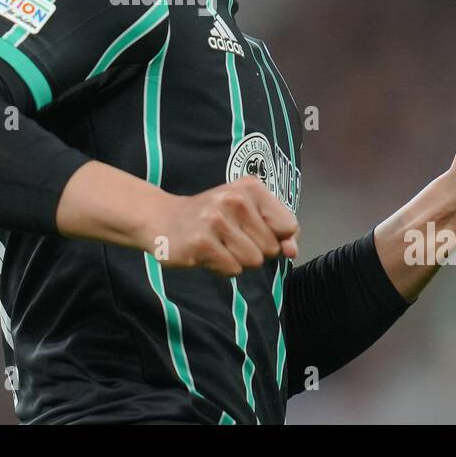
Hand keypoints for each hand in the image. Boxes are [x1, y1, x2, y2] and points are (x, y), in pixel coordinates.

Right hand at [150, 176, 299, 276]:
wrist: (162, 219)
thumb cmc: (212, 217)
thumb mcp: (247, 213)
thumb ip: (277, 230)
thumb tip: (293, 251)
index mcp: (250, 187)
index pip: (289, 225)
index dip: (279, 238)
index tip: (257, 232)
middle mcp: (234, 199)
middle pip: (271, 248)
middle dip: (256, 251)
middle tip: (231, 238)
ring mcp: (216, 220)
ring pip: (253, 261)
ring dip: (239, 261)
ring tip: (219, 246)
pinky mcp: (201, 243)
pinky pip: (232, 269)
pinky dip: (222, 268)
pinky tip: (208, 253)